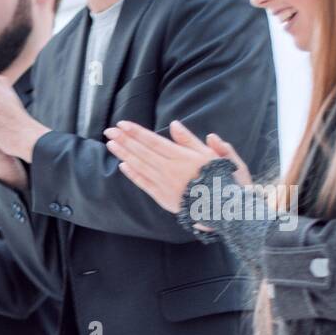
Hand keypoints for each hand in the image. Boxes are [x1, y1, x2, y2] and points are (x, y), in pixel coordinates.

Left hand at [104, 119, 249, 216]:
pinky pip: (144, 184)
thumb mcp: (213, 154)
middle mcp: (170, 170)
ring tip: (110, 143)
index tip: (122, 124)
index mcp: (182, 157)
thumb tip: (174, 124)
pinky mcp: (163, 198)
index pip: (153, 141)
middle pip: (142, 152)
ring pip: (140, 166)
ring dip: (124, 154)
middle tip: (108, 130)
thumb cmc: (224, 179)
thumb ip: (191, 141)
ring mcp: (164, 185)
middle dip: (124, 140)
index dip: (136, 132)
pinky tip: (122, 165)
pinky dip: (133, 174)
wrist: (227, 210)